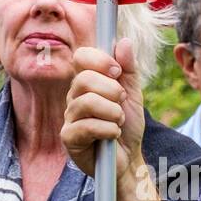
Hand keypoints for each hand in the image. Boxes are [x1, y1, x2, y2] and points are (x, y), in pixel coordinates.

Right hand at [62, 38, 145, 181]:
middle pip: (84, 78)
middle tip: (121, 102)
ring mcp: (69, 116)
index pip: (81, 56)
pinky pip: (87, 126)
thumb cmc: (127, 126)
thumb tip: (124, 41)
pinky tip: (112, 135)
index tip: (117, 71)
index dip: (99, 59)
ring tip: (118, 122)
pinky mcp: (68, 137)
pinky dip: (108, 130)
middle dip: (112, 90)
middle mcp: (74, 96)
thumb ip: (128, 68)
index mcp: (87, 81)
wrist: (129, 159)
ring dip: (113, 113)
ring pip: (87, 102)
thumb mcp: (132, 94)